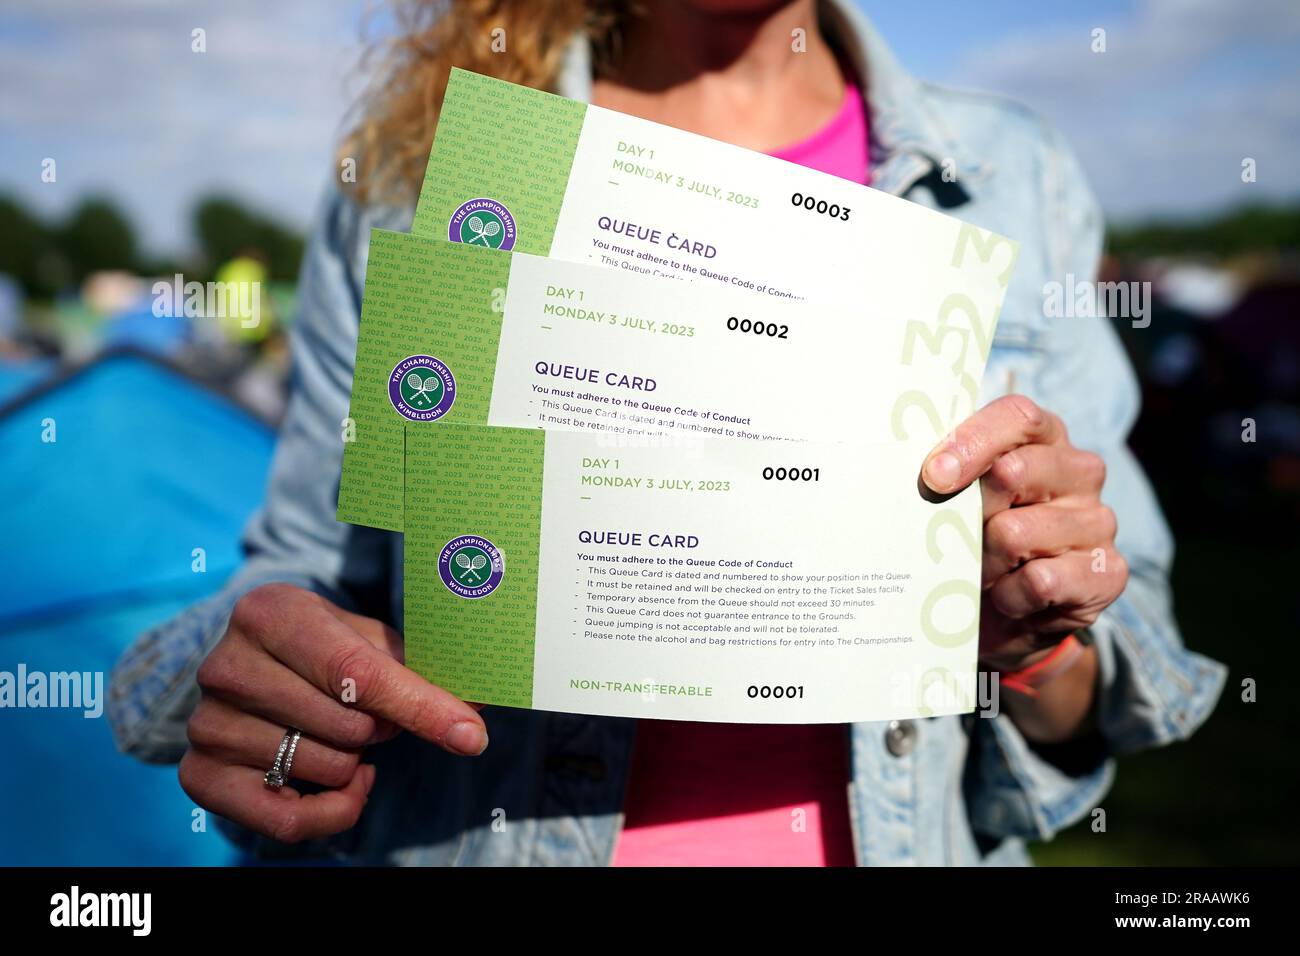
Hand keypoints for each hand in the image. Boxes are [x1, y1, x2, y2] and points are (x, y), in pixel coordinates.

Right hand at [179, 583, 487, 843]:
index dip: (419, 706)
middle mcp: (225, 665)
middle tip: (370, 713)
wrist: (253, 668)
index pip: (355, 671)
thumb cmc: (324, 650)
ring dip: (354, 761)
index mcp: (270, 612)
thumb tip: (482, 703)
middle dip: (380, 728)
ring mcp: (207, 723)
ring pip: (325, 769)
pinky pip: (287, 822)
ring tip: (339, 734)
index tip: (470, 734)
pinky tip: (341, 783)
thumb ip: (421, 668)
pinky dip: (332, 811)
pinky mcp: (199, 775)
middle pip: (346, 725)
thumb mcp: (369, 640)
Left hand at [920, 395, 1128, 670]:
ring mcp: (1099, 522)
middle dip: (969, 511)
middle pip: (1012, 470)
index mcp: (1045, 439)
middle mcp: (1080, 472)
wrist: (1008, 617)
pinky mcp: (1108, 573)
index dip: (971, 441)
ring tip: (984, 572)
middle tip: (957, 538)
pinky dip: (1011, 595)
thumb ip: (950, 473)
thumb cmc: (977, 541)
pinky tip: (1010, 598)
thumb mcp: (960, 500)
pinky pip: (1041, 580)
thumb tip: (927, 471)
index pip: (1018, 417)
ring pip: (1015, 532)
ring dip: (985, 561)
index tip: (932, 476)